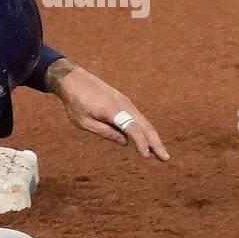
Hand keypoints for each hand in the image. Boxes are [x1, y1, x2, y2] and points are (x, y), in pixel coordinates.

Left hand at [50, 63, 168, 160]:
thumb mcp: (85, 122)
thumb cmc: (76, 102)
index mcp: (113, 110)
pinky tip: (146, 140)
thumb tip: (126, 143)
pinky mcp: (123, 102)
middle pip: (145, 125)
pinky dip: (144, 130)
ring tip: (159, 153)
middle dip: (156, 142)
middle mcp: (124, 105)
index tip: (146, 156)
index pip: (133, 129)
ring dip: (152, 137)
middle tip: (165, 158)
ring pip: (143, 121)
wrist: (73, 79)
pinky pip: (137, 118)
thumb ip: (106, 132)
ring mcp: (125, 102)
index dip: (141, 143)